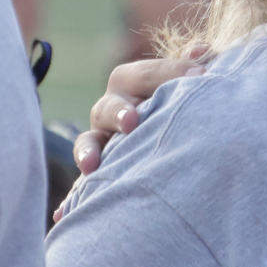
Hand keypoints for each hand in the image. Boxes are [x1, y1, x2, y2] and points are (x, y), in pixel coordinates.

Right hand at [56, 44, 211, 218]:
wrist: (168, 132)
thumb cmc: (180, 97)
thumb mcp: (188, 78)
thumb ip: (192, 66)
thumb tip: (203, 51)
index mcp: (130, 81)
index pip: (144, 73)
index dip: (169, 73)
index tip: (198, 78)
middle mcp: (110, 108)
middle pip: (108, 107)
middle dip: (119, 113)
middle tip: (133, 122)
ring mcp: (101, 140)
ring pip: (89, 143)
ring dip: (88, 153)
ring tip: (91, 166)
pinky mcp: (99, 171)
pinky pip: (82, 185)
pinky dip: (73, 199)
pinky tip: (63, 215)